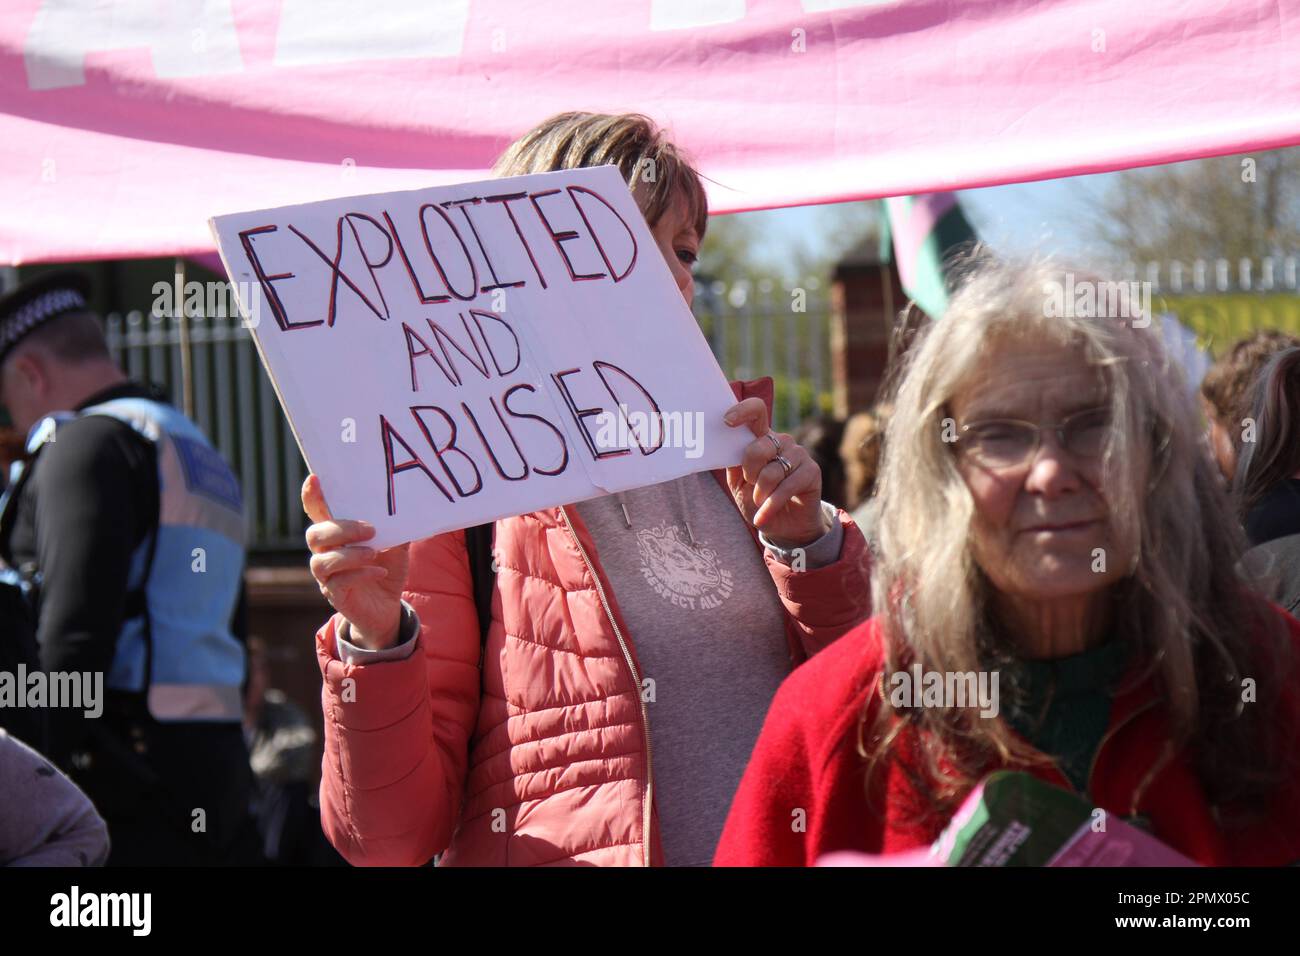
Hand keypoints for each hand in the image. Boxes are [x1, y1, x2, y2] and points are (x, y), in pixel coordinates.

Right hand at [302, 474, 409, 649]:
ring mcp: (327, 576)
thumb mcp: (396, 547)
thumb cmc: (386, 568)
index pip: (316, 512)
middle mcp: (325, 553)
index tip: (315, 479)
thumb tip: (408, 511)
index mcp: (336, 535)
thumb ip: (396, 530)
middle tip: (370, 530)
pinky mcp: (335, 595)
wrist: (387, 607)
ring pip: (321, 561)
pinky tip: (380, 572)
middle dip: (341, 529)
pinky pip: (339, 583)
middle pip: (315, 535)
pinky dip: (360, 574)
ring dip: (349, 554)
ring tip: (373, 553)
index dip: (312, 496)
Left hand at [723, 399, 830, 547]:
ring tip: (760, 501)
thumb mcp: (738, 483)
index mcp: (762, 438)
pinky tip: (763, 517)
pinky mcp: (812, 471)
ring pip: (771, 472)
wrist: (783, 527)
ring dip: (760, 493)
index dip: (742, 411)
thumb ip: (732, 463)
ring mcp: (799, 454)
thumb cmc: (758, 501)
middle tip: (751, 485)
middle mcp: (782, 441)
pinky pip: (786, 487)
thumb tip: (724, 446)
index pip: (756, 412)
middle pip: (758, 448)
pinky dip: (770, 506)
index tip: (727, 421)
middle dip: (749, 473)